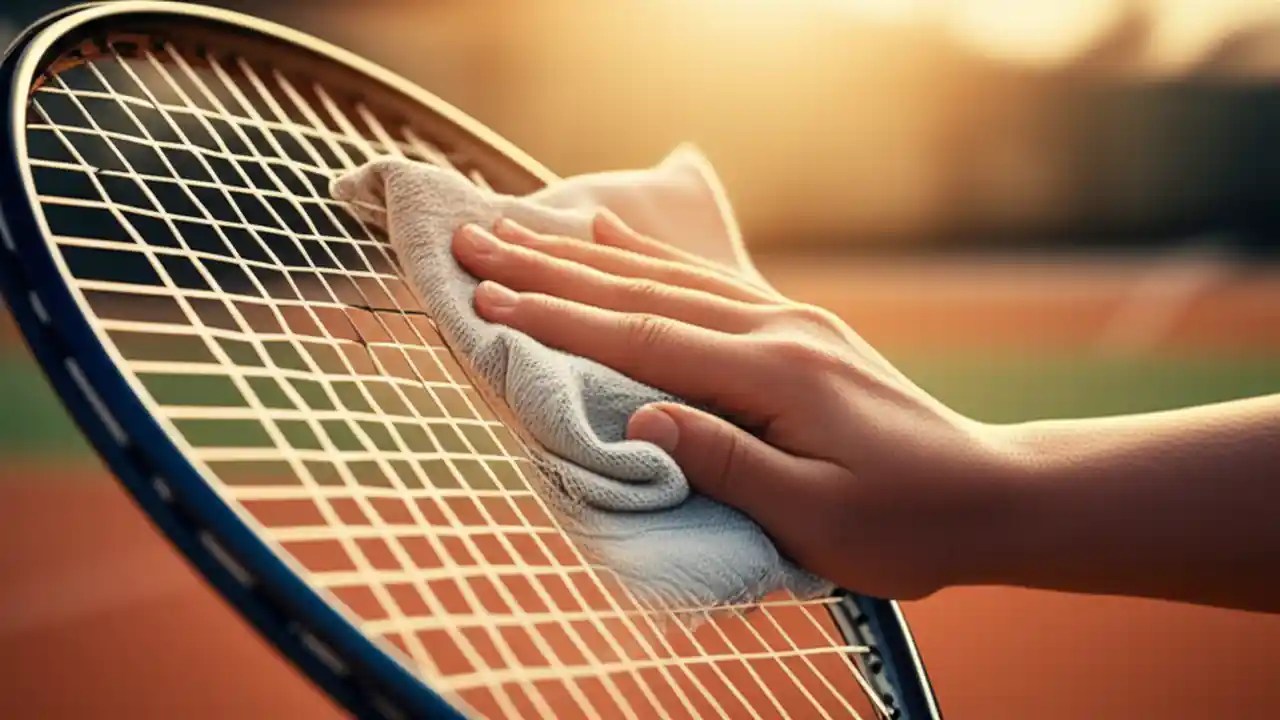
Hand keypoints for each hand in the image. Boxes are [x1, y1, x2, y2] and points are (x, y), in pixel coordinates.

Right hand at [450, 215, 1017, 598]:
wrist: (988, 494)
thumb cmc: (902, 524)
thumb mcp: (813, 516)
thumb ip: (724, 461)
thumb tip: (639, 419)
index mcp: (774, 374)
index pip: (643, 341)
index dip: (559, 322)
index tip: (488, 300)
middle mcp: (777, 330)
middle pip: (643, 295)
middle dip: (551, 272)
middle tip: (475, 245)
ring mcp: (790, 321)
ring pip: (670, 279)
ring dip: (588, 258)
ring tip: (522, 231)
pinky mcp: (798, 329)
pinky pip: (709, 281)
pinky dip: (652, 259)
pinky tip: (615, 240)